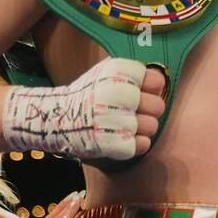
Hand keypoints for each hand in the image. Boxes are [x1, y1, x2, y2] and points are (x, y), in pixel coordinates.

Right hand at [3, 56, 166, 160]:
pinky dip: (134, 145)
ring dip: (141, 129)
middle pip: (158, 106)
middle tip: (130, 113)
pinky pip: (142, 145)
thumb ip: (133, 75)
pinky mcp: (112, 143)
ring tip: (122, 126)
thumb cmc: (89, 96)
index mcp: (117, 71)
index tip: (137, 93)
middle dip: (148, 112)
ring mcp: (113, 119)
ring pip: (152, 127)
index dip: (149, 90)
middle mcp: (115, 92)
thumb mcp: (105, 73)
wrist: (56, 119)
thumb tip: (160, 82)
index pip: (156, 81)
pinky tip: (120, 139)